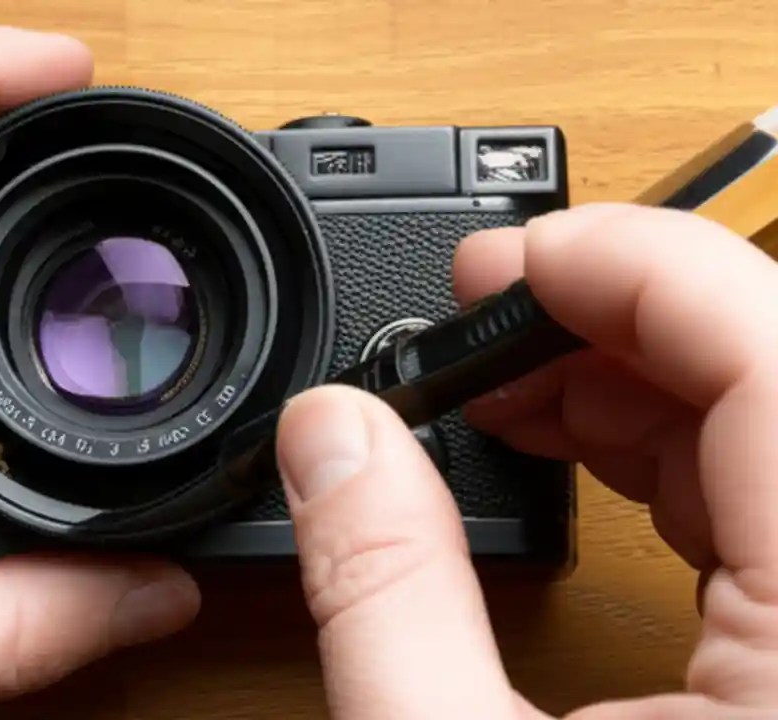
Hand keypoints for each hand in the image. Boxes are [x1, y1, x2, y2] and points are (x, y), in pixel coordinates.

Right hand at [276, 202, 777, 717]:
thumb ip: (381, 586)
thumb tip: (327, 435)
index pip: (774, 358)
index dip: (641, 268)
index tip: (518, 260)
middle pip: (767, 370)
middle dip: (611, 316)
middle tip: (483, 314)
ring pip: (760, 420)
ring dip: (620, 380)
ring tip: (496, 386)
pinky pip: (756, 488)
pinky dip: (649, 446)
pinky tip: (559, 446)